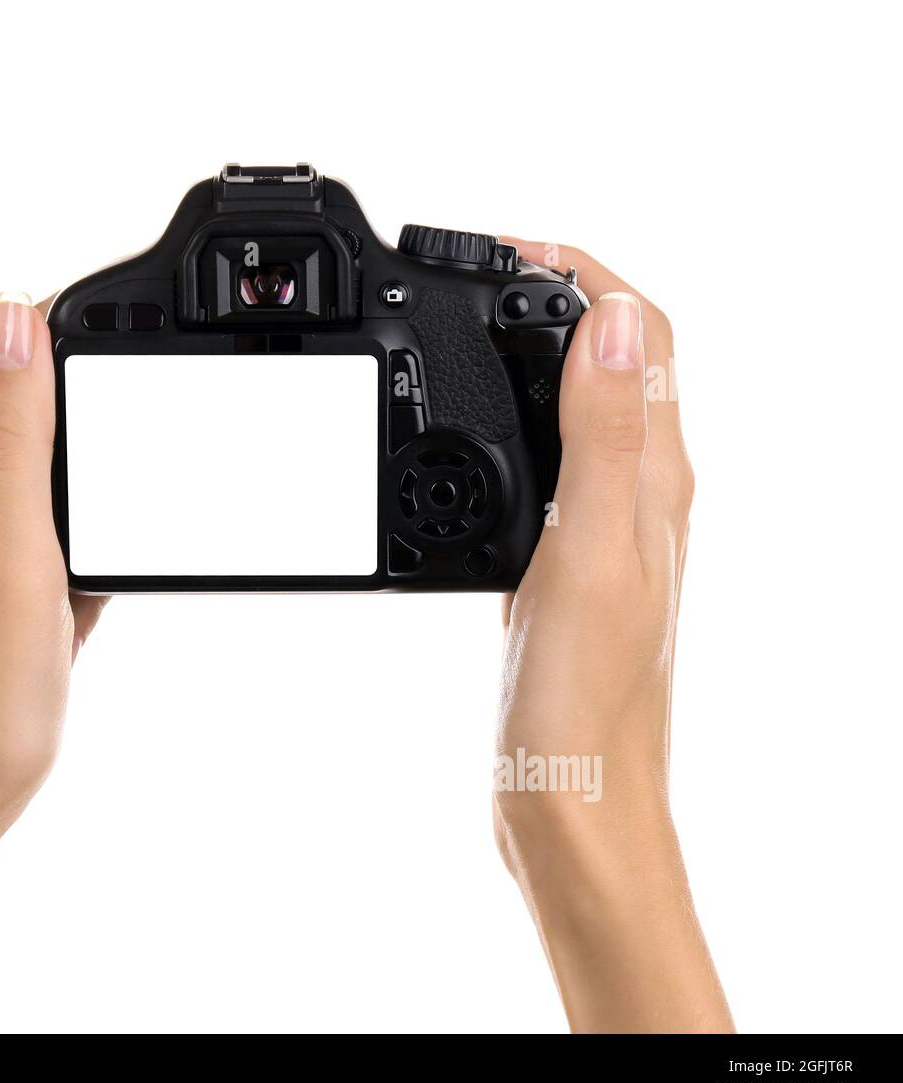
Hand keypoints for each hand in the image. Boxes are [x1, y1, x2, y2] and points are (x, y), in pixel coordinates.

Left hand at [0, 294, 103, 1031]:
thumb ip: (13, 433)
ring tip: (173, 417)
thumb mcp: (7, 547)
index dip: (88, 320)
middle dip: (114, 372)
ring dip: (117, 439)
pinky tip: (138, 521)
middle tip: (178, 343)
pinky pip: (82, 529)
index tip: (153, 302)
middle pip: (55, 406)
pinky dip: (116, 511)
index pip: (25, 360)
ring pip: (73, 467)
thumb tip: (12, 313)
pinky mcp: (33, 590)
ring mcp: (9, 546)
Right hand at [493, 243, 730, 1032]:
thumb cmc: (586, 700)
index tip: (508, 248)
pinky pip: (542, 469)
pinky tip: (465, 442)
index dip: (582, 273)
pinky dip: (507, 428)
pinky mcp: (558, 566)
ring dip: (531, 355)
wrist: (570, 797)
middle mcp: (636, 496)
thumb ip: (601, 435)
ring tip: (466, 331)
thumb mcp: (587, 551)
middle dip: (553, 297)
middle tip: (478, 274)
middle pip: (611, 360)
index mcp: (653, 480)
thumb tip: (610, 317)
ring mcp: (596, 531)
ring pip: (574, 411)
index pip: (640, 335)